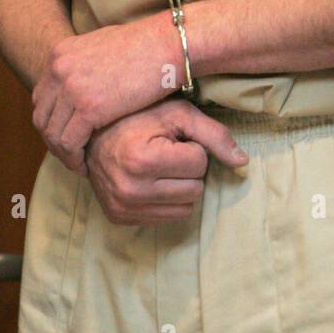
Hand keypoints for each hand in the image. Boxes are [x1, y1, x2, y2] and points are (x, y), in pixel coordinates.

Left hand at [32, 13, 176, 172]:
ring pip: (53, 134)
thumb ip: (83, 65)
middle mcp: (59, 69)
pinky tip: (87, 164)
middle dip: (54, 139)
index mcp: (60, 54)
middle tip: (72, 154)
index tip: (67, 135)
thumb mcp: (101, 47)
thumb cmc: (145, 46)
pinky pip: (70, 142)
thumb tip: (81, 84)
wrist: (166, 44)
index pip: (41, 98)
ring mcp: (71, 87)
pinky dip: (75, 158)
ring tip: (80, 163)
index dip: (52, 121)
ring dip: (64, 153)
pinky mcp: (89, 106)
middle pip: (42, 117)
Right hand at [85, 98, 248, 224]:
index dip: (192, 148)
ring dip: (180, 186)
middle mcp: (130, 190)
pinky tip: (150, 180)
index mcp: (143, 161)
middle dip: (188, 169)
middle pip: (195, 190)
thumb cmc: (139, 116)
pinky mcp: (118, 218)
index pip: (199, 164)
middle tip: (167, 152)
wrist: (91, 132)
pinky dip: (165, 200)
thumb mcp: (178, 114)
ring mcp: (122, 207)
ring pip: (184, 208)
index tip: (173, 138)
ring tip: (160, 166)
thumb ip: (214, 134)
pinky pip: (165, 218)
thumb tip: (242, 162)